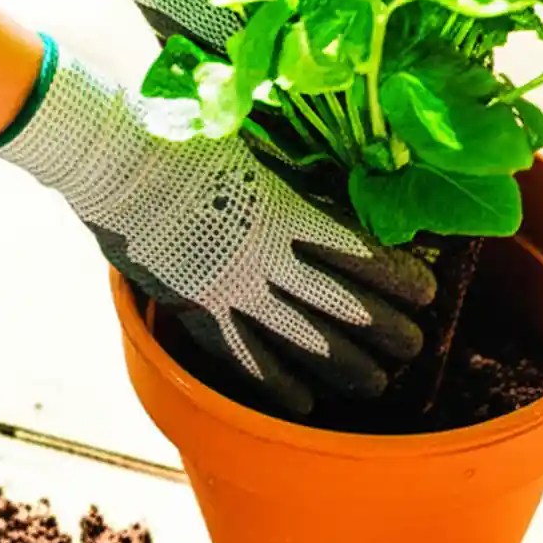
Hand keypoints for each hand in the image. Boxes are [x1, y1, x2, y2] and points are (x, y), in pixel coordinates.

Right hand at [0, 39, 435, 413]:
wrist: (115, 158)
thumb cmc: (180, 139)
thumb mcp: (250, 148)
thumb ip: (290, 177)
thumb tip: (329, 190)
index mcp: (285, 209)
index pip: (359, 252)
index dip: (398, 278)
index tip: (427, 294)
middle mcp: (267, 256)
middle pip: (341, 304)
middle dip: (384, 331)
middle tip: (412, 349)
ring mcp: (230, 288)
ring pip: (302, 340)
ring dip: (344, 366)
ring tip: (375, 384)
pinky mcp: (196, 310)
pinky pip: (243, 357)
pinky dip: (277, 383)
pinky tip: (305, 403)